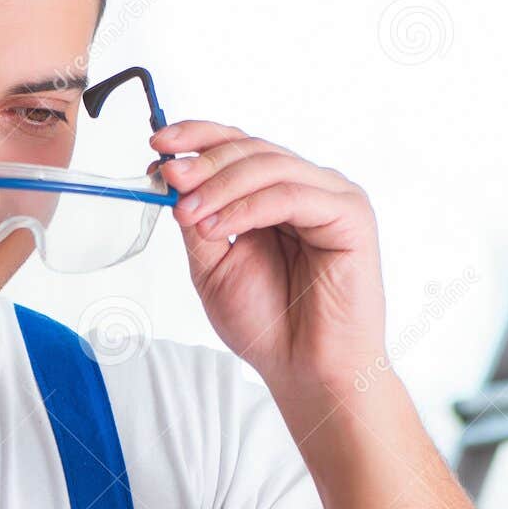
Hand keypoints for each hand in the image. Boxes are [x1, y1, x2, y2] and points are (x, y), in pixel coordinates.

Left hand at [153, 121, 386, 404]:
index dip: (198, 138)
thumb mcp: (213, 266)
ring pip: (269, 166)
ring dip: (220, 185)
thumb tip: (171, 178)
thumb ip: (198, 221)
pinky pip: (291, 196)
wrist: (304, 370)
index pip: (237, 147)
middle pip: (252, 150)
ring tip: (188, 212)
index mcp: (274, 195)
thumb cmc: (267, 324)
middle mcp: (306, 188)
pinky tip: (219, 227)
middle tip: (169, 176)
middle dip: (204, 160)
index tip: (157, 144)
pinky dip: (248, 207)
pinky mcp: (350, 215)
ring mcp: (331, 198)